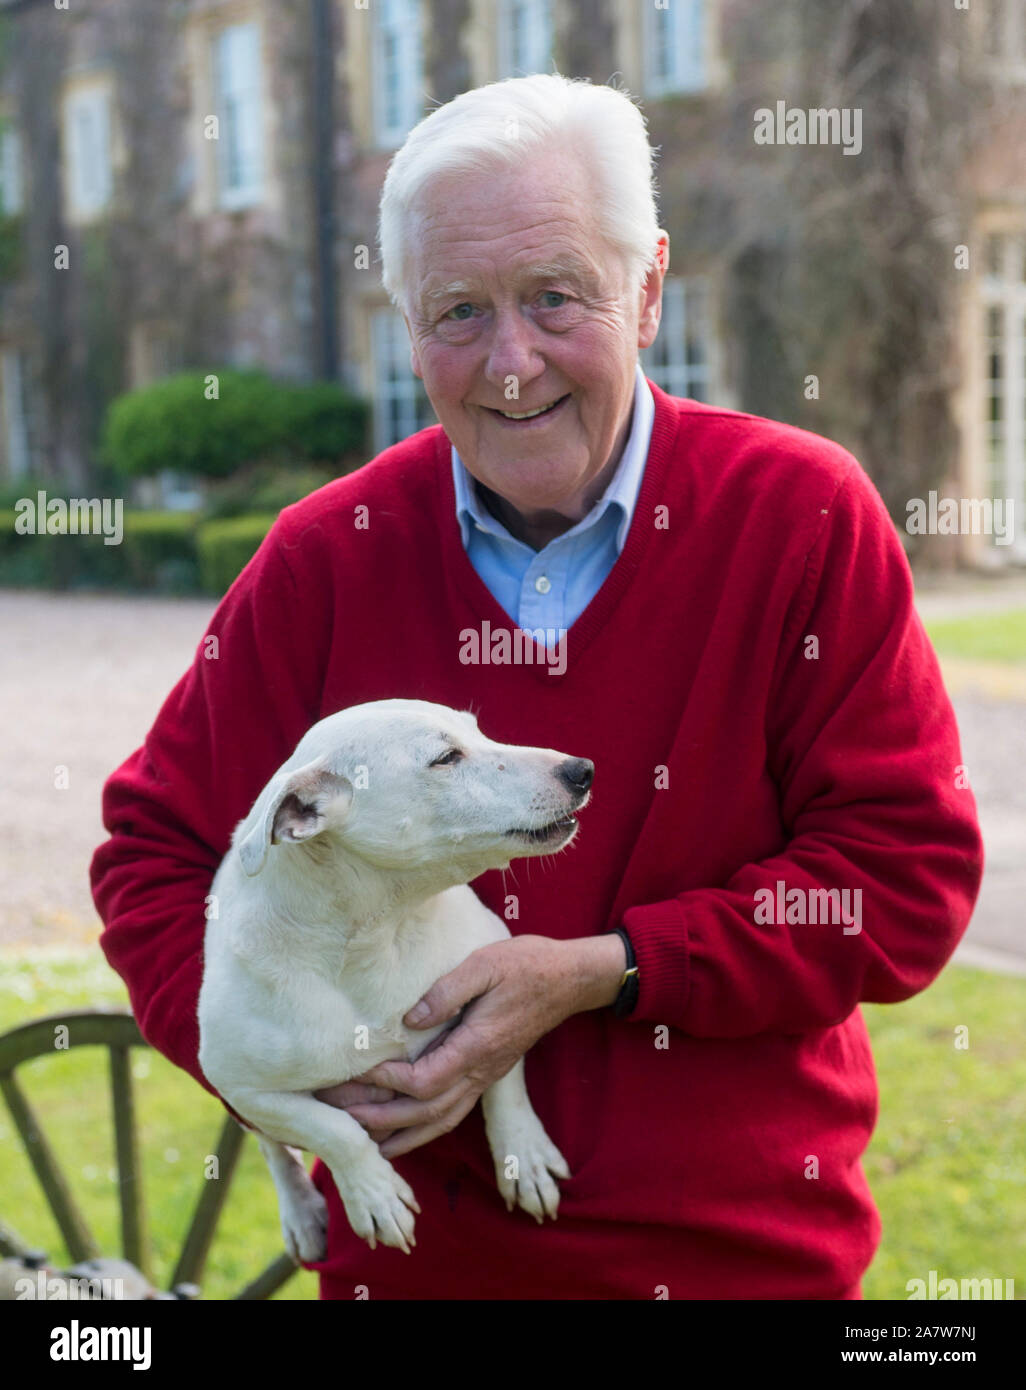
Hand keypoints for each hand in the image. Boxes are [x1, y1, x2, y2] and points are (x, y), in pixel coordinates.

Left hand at [321, 934, 599, 1159]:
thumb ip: (446, 992)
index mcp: (477, 1046)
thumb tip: (408, 1020)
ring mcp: (485, 1077)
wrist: (567, 980)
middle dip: (379, 1118)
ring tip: (361, 1142)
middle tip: (338, 1116)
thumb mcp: (485, 964)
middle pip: (425, 1111)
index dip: (387, 1082)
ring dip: (398, 1135)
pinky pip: (451, 1114)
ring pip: (439, 1122)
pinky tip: (400, 1134)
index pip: (424, 1081)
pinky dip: (422, 1130)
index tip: (355, 1071)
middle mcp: (481, 1071)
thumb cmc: (525, 966)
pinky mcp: (486, 1075)